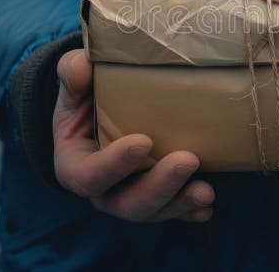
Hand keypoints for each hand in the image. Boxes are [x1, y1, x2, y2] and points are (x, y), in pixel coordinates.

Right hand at [53, 49, 214, 221]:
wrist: (103, 110)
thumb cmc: (87, 98)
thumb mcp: (74, 84)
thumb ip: (72, 73)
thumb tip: (80, 67)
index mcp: (75, 165)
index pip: (89, 175)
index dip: (115, 164)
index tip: (144, 142)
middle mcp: (102, 191)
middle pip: (126, 202)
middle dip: (159, 186)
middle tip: (188, 161)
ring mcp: (129, 198)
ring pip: (153, 210)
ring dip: (180, 202)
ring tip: (206, 192)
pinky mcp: (156, 199)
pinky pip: (172, 211)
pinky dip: (189, 210)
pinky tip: (206, 207)